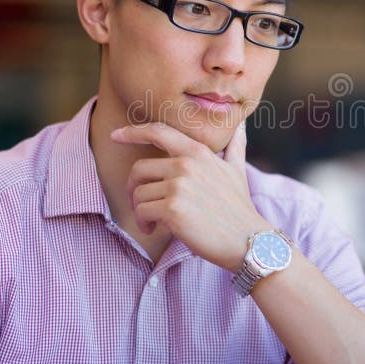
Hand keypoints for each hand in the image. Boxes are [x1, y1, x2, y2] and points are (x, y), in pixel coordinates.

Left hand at [110, 121, 271, 271]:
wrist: (248, 240)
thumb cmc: (239, 208)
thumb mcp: (237, 170)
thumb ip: (234, 145)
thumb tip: (240, 123)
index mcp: (198, 152)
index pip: (158, 132)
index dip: (133, 132)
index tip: (116, 135)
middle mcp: (187, 164)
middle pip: (139, 169)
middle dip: (134, 188)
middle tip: (142, 205)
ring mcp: (180, 186)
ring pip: (138, 193)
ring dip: (140, 211)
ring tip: (154, 222)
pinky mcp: (173, 209)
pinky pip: (141, 211)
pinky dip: (143, 223)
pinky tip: (154, 229)